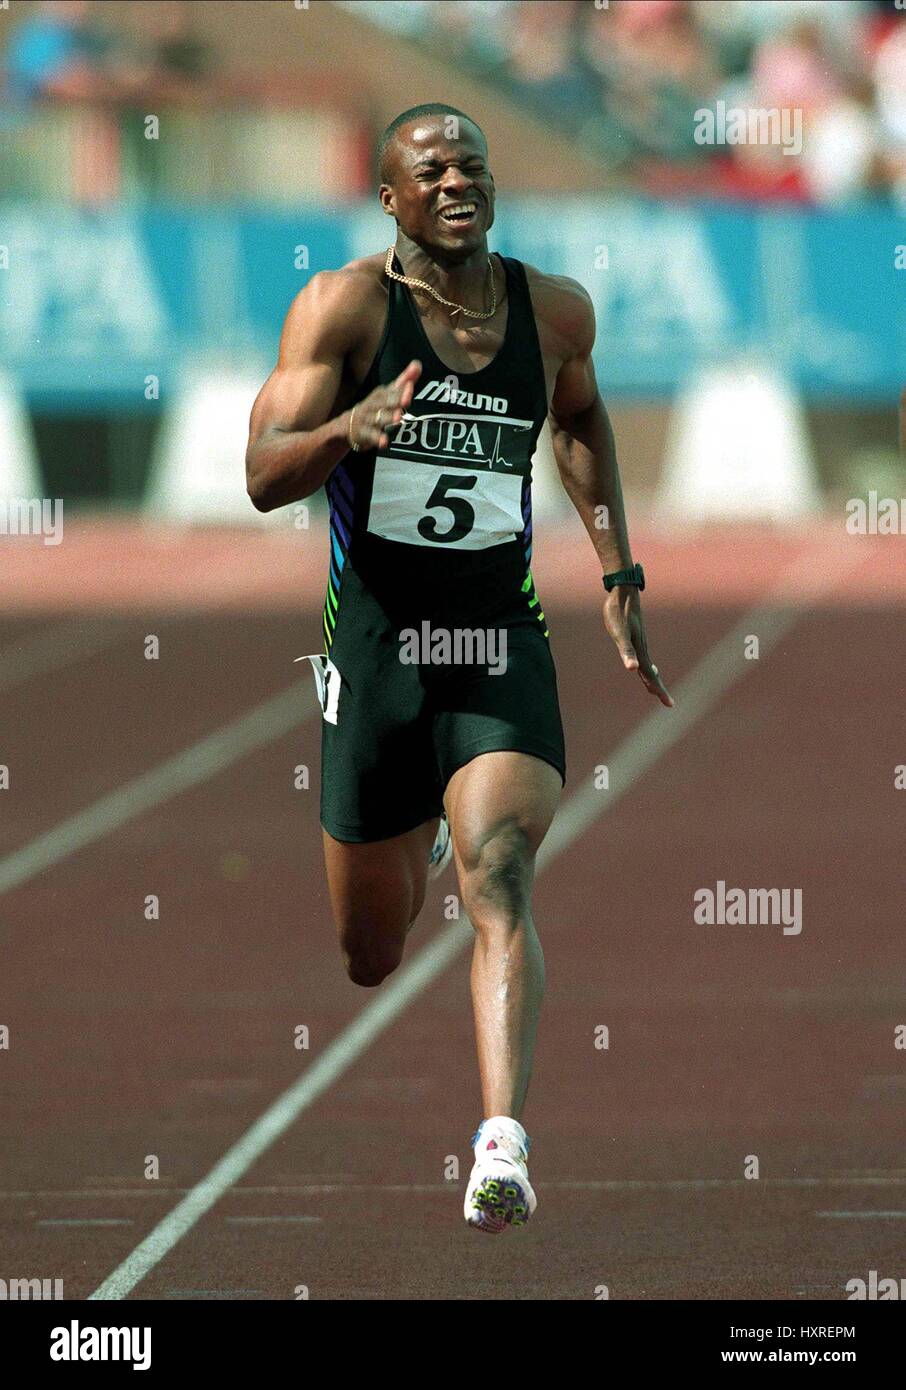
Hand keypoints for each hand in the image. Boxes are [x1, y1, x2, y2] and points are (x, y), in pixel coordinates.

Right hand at [347, 360, 421, 451]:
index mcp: (381, 394)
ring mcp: (367, 419)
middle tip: (407, 400)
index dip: (402, 388)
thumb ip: (404, 380)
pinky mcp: (363, 433)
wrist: (347, 424)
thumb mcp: (388, 393)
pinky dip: (377, 438)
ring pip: (378, 418)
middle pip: (385, 402)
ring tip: (398, 417)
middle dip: (395, 400)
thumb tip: (417, 363)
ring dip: (388, 417)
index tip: (411, 385)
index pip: (393, 390)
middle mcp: (374, 404)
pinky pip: (370, 436)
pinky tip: (384, 442)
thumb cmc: (375, 406)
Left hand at [602, 585, 673, 706]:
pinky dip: (644, 665)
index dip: (659, 690)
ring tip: (655, 688)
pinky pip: (640, 656)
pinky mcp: (634, 635)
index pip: (650, 676)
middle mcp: (641, 648)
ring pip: (646, 665)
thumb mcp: (620, 633)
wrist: (623, 591)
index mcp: (639, 651)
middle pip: (651, 674)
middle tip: (669, 703)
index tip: (670, 704)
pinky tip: (642, 665)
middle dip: (658, 689)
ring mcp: (638, 642)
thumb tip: (632, 668)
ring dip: (652, 678)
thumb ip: (626, 651)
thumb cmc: (619, 612)